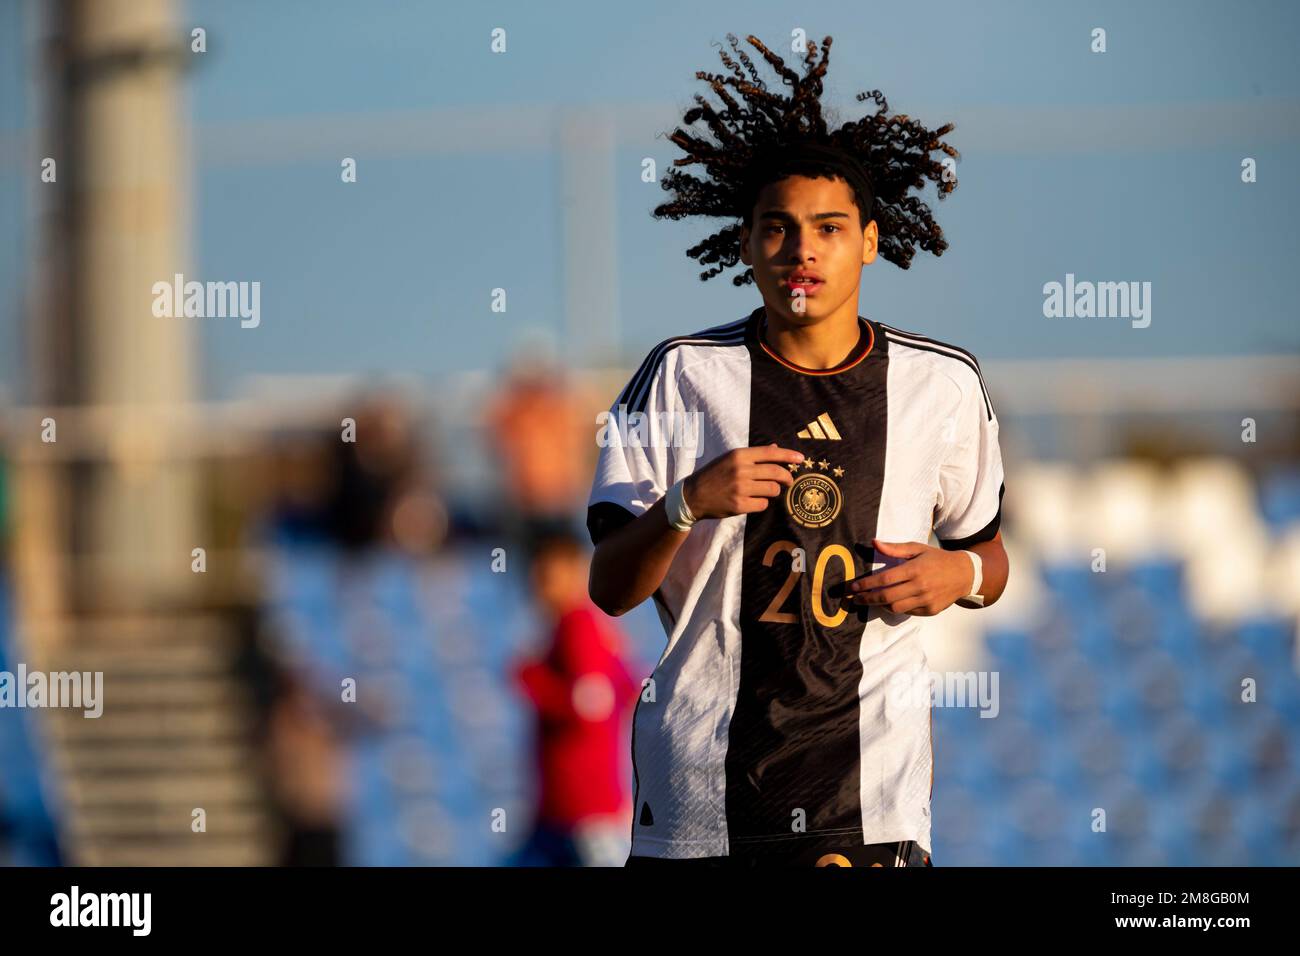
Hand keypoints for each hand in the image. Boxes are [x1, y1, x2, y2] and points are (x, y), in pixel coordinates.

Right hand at [682, 444, 803, 519]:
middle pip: (776, 472)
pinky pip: (763, 504)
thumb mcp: (729, 459)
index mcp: (739, 455)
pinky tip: (753, 501)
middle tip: (789, 481)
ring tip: (765, 491)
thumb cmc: (713, 475)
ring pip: (772, 489)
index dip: (789, 455)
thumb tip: (776, 448)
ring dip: (773, 491)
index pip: (771, 453)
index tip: (801, 459)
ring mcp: (740, 488)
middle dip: (787, 477)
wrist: (692, 496)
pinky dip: (762, 503)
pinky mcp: (739, 505)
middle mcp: (741, 470)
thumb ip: (753, 455)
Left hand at [845, 538, 975, 615]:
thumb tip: (873, 542)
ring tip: (870, 600)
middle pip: (886, 596)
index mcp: (915, 569)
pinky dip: (897, 607)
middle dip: (867, 599)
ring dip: (880, 605)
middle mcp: (920, 586)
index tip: (852, 587)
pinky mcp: (930, 610)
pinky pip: (908, 612)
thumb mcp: (917, 548)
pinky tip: (891, 602)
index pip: (884, 579)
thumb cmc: (937, 558)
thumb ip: (895, 548)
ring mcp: (926, 600)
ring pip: (895, 607)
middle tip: (854, 599)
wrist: (964, 574)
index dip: (866, 585)